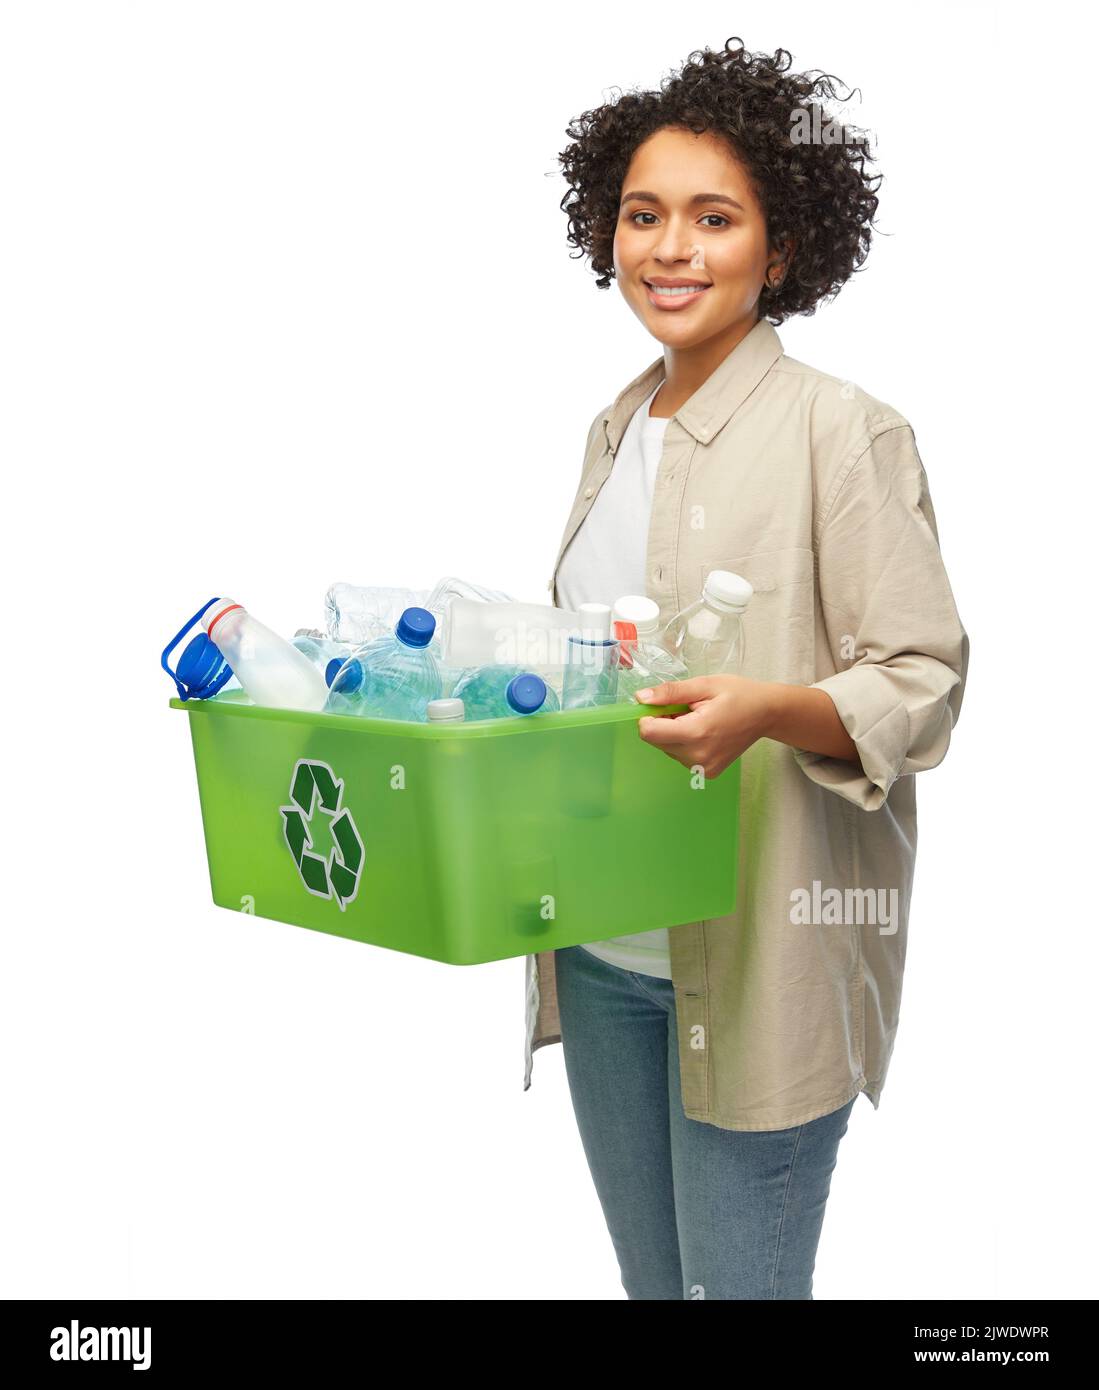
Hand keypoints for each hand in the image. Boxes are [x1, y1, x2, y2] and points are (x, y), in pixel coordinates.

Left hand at [635, 675, 776, 778]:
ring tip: (699, 720)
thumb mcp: (704, 685)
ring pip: (666, 749)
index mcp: (697, 732)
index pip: (649, 733)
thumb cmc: (738, 694)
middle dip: (663, 723)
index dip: (648, 717)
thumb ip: (670, 692)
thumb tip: (640, 697)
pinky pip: (680, 756)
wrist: (766, 714)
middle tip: (687, 709)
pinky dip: (684, 743)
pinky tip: (704, 732)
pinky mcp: (707, 773)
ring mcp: (703, 768)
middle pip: (656, 741)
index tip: (662, 705)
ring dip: (674, 733)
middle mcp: (698, 756)